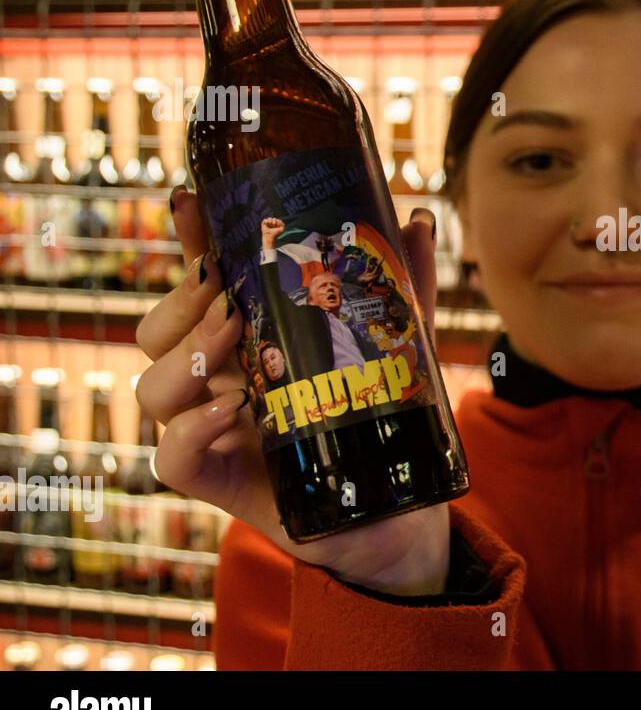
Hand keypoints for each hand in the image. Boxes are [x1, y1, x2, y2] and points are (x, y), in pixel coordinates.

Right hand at [136, 190, 450, 595]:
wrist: (395, 508)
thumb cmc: (382, 418)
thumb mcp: (398, 344)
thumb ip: (402, 287)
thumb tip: (419, 219)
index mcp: (247, 339)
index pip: (200, 285)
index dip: (187, 242)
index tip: (190, 202)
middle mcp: (217, 380)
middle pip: (155, 332)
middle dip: (181, 304)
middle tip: (229, 295)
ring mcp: (212, 431)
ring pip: (152, 390)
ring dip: (184, 358)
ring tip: (234, 341)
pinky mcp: (219, 481)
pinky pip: (170, 458)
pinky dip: (190, 429)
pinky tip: (233, 410)